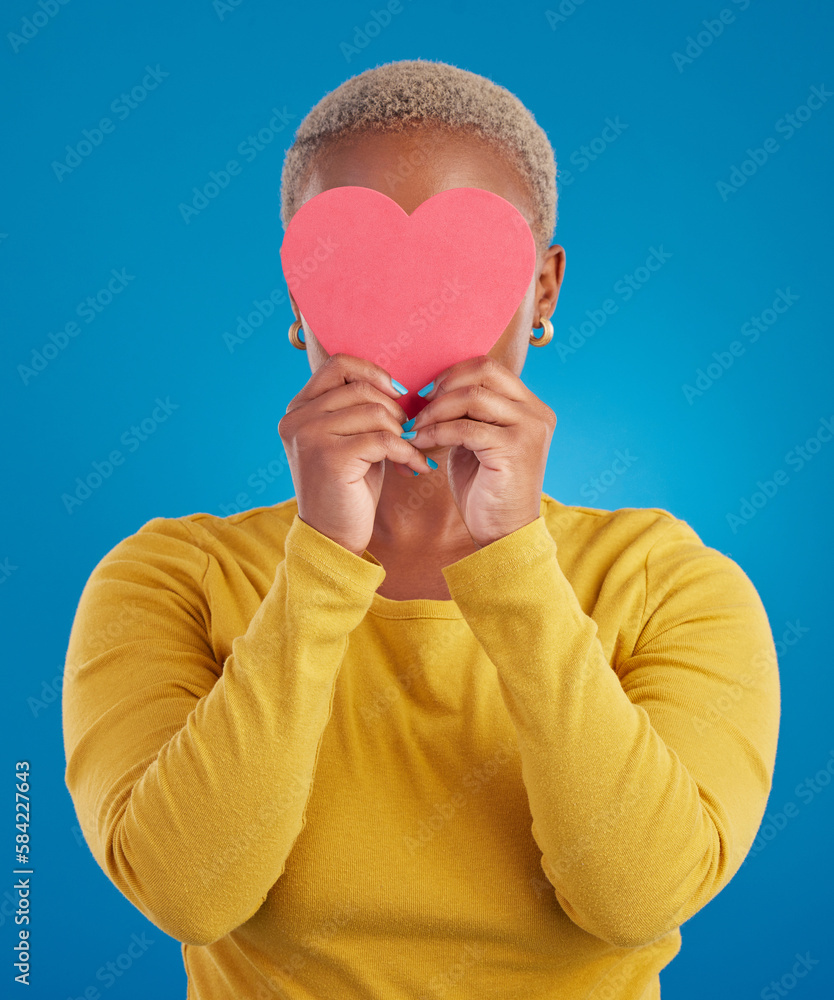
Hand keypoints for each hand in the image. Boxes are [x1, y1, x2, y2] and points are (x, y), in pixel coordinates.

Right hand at [278, 353, 433, 555]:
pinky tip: (415, 467)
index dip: (374, 373)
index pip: (340, 364)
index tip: (398, 394)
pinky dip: (407, 452)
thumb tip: (398, 384)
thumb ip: (359, 409)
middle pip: (362, 389)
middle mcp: (297, 418)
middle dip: (394, 410)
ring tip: (409, 451)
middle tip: (409, 433)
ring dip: (402, 432)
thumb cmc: (348, 487)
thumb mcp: (349, 439)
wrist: (333, 536)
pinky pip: (384, 440)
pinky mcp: (330, 457)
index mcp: (298, 408)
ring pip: (375, 412)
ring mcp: (310, 436)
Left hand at [409, 355, 556, 547]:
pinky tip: (420, 443)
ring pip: (472, 396)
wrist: (504, 533)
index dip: (453, 374)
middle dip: (444, 386)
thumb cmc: (486, 490)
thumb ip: (468, 415)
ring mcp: (529, 429)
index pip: (489, 368)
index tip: (427, 393)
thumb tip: (435, 389)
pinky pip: (465, 428)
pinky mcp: (514, 449)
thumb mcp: (478, 442)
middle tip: (418, 407)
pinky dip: (437, 431)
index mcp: (531, 407)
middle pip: (483, 372)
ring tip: (415, 428)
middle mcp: (536, 413)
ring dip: (436, 410)